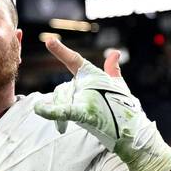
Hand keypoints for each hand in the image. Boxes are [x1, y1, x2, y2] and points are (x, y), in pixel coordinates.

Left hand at [33, 37, 170, 170]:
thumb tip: (114, 53)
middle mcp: (86, 85)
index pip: (74, 60)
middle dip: (59, 103)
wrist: (131, 129)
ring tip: (65, 125)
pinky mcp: (86, 113)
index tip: (49, 41)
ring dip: (58, 112)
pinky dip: (53, 111)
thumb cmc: (123, 106)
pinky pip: (66, 111)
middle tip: (63, 115)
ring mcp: (86, 98)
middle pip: (61, 90)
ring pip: (61, 100)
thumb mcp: (118, 85)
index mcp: (92, 76)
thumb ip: (112, 70)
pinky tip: (39, 109)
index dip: (61, 51)